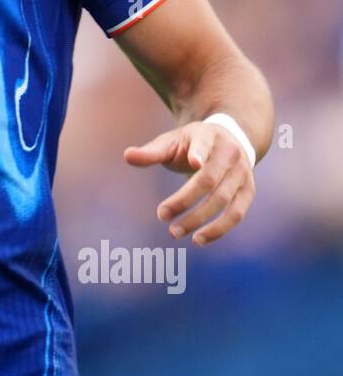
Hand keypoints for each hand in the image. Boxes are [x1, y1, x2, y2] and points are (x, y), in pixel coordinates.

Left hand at [123, 121, 255, 246]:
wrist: (231, 139)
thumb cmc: (193, 143)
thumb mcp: (172, 142)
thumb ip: (151, 152)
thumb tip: (127, 156)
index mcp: (209, 136)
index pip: (204, 144)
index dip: (199, 153)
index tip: (192, 163)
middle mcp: (230, 153)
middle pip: (209, 180)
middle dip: (185, 200)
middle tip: (161, 216)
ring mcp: (243, 173)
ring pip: (224, 201)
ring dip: (200, 219)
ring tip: (175, 232)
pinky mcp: (248, 191)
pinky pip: (237, 214)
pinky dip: (219, 229)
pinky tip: (198, 239)